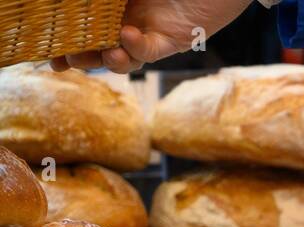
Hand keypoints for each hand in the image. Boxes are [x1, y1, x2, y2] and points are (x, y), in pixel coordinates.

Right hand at [50, 0, 255, 73]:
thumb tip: (72, 2)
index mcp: (111, 7)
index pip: (84, 30)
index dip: (65, 42)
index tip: (48, 53)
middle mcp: (126, 22)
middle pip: (98, 49)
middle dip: (80, 58)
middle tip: (64, 61)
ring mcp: (148, 33)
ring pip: (124, 58)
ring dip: (109, 60)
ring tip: (103, 54)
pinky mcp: (172, 41)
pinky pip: (149, 52)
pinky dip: (136, 48)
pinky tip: (127, 35)